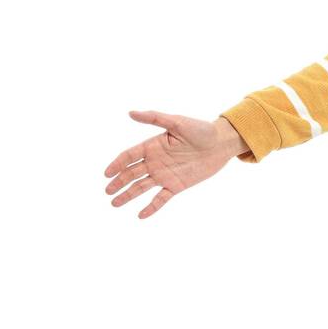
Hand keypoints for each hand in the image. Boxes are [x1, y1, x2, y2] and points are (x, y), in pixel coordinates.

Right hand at [104, 111, 243, 218]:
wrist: (221, 144)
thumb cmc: (201, 129)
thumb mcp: (177, 122)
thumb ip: (154, 118)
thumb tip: (131, 113)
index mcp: (152, 145)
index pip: (129, 156)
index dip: (117, 164)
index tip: (106, 174)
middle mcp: (155, 161)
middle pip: (132, 173)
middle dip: (119, 182)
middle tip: (107, 191)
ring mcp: (165, 174)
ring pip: (142, 187)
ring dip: (128, 195)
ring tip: (114, 204)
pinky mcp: (176, 185)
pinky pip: (161, 198)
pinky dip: (151, 207)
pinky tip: (141, 215)